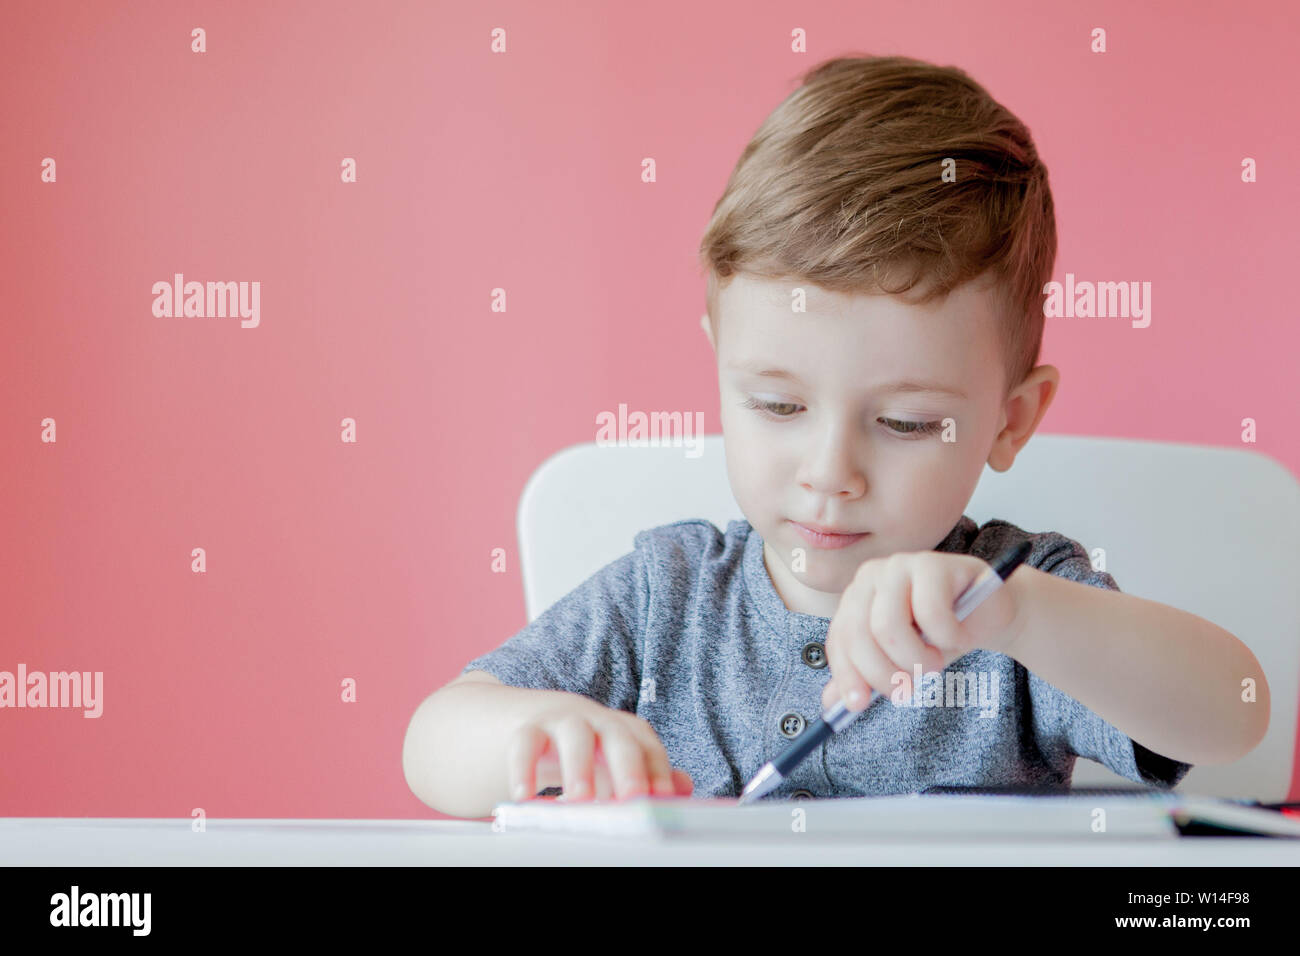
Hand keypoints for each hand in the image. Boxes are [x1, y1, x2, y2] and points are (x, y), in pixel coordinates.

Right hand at [507, 699, 693, 801]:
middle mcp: (593, 720)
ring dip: (580, 766)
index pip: (646, 744)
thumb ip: (643, 773)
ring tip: (580, 799)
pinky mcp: (525, 729)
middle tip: (634, 798)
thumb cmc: (569, 749)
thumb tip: (684, 786)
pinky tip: (525, 795)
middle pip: (617, 734)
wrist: (508, 720)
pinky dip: (525, 767)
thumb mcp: (607, 761)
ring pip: (574, 734)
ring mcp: (558, 721)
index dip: (658, 769)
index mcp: (618, 729)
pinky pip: (526, 742)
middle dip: (629, 766)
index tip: (663, 799)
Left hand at [820, 551, 1020, 712]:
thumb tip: (830, 705)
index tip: (858, 706)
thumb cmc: (941, 635)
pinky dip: (947, 637)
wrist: (992, 614)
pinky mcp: (933, 565)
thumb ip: (867, 676)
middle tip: (910, 689)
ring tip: (935, 664)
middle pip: (860, 635)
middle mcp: (871, 577)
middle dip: (884, 673)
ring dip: (916, 659)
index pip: (840, 639)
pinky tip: (959, 636)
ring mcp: (900, 566)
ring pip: (888, 626)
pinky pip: (931, 614)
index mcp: (856, 598)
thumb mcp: (901, 660)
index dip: (847, 674)